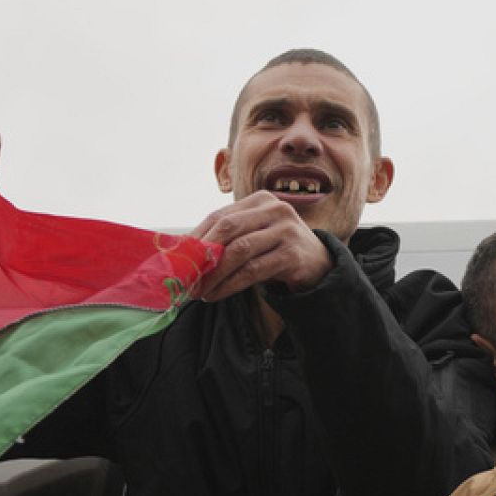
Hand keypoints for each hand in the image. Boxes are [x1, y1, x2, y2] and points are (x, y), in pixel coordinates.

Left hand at [188, 192, 332, 300]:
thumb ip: (228, 238)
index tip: (177, 260)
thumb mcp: (254, 236)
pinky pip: (253, 271)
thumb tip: (184, 252)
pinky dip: (230, 285)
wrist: (318, 265)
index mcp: (260, 200)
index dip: (195, 239)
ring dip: (214, 274)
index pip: (219, 216)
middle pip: (227, 229)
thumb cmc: (276, 250)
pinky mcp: (292, 254)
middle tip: (185, 278)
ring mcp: (286, 230)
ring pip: (239, 251)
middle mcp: (275, 209)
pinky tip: (217, 295)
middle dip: (202, 255)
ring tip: (199, 290)